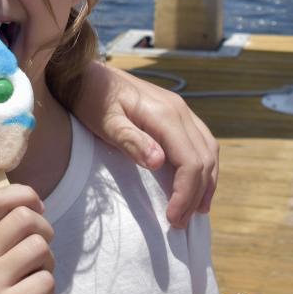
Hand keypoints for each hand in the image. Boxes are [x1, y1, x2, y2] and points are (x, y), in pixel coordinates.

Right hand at [0, 184, 54, 293]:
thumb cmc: (11, 284)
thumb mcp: (2, 252)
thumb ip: (10, 224)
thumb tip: (32, 200)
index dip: (24, 194)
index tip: (38, 206)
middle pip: (23, 218)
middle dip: (44, 230)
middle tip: (40, 249)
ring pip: (39, 247)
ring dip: (48, 263)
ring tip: (35, 275)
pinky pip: (46, 281)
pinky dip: (48, 289)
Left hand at [74, 60, 218, 228]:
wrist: (84, 71)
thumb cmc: (90, 97)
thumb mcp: (104, 121)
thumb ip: (130, 140)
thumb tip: (159, 162)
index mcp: (165, 115)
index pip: (191, 162)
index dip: (186, 193)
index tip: (172, 217)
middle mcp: (180, 110)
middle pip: (205, 158)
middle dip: (197, 194)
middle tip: (179, 222)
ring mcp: (180, 109)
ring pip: (208, 150)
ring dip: (206, 181)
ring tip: (195, 209)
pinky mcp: (174, 112)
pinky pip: (200, 141)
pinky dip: (203, 165)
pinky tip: (194, 182)